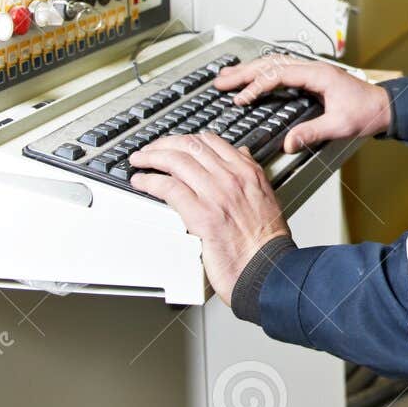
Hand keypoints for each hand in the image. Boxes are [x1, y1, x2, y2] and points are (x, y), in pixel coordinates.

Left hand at [130, 133, 287, 303]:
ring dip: (152, 158)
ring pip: (177, 161)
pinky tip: (141, 182)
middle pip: (190, 146)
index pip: (212, 141)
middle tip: (151, 149)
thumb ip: (251, 174)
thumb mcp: (266, 196)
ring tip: (140, 161)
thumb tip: (242, 155)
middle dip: (165, 144)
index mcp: (248, 172)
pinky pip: (168, 188)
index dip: (187, 139)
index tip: (175, 144)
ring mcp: (216, 194)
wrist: (267, 267)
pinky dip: (150, 181)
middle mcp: (232, 178)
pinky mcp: (201, 215)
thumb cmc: (266, 240)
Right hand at [214, 56, 391, 153]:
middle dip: (244, 72)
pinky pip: (282, 69)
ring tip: (228, 75)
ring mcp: (312, 71)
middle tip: (220, 81)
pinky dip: (264, 72)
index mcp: (318, 75)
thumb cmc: (367, 112)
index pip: (278, 75)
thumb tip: (288, 143)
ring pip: (275, 63)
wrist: (384, 106)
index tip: (240, 99)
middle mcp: (313, 68)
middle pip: (271, 64)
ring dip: (251, 69)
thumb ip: (312, 133)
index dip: (257, 86)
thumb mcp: (340, 125)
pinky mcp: (313, 78)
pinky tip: (253, 77)